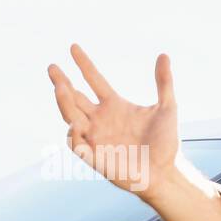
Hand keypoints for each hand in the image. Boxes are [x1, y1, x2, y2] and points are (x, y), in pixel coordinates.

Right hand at [47, 43, 178, 195]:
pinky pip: (76, 143)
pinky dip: (73, 134)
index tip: (73, 47)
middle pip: (74, 97)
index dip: (84, 64)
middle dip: (62, 82)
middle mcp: (100, 119)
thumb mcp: (167, 109)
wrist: (165, 173)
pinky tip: (75, 125)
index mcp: (115, 105)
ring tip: (61, 87)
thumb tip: (164, 55)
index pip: (94, 80)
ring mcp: (95, 137)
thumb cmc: (166, 144)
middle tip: (52, 67)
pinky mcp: (93, 156)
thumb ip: (164, 83)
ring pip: (70, 115)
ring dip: (64, 102)